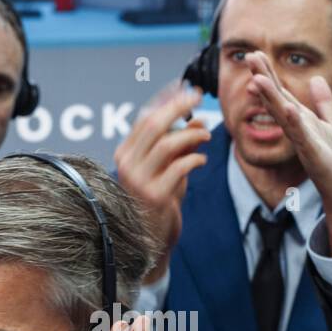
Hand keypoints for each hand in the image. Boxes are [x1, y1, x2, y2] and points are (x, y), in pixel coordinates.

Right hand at [114, 83, 209, 278]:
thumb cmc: (160, 203)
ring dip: (190, 134)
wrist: (151, 242)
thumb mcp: (171, 168)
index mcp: (125, 154)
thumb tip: (199, 117)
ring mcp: (140, 181)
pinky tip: (201, 161)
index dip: (166, 100)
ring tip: (206, 135)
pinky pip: (179, 167)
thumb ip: (182, 144)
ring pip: (166, 144)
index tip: (185, 87)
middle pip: (153, 125)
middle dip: (178, 107)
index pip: (144, 118)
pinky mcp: (156, 196)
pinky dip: (194, 159)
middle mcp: (128, 165)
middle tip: (199, 98)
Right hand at [244, 52, 331, 253]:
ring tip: (258, 78)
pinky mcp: (316, 158)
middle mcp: (299, 133)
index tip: (257, 54)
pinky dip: (295, 124)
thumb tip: (316, 80)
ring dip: (271, 99)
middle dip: (264, 80)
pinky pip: (303, 139)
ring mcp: (305, 145)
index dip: (271, 75)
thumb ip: (324, 105)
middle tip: (250, 56)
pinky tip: (289, 108)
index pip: (283, 95)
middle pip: (278, 101)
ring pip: (285, 118)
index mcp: (304, 124)